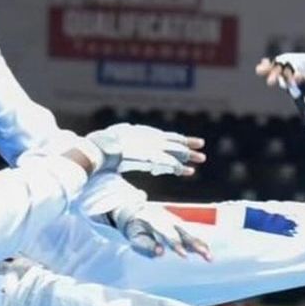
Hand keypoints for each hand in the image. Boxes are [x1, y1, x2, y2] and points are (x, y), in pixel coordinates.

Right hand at [84, 124, 205, 175]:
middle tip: (201, 150)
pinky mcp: (152, 158)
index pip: (166, 137)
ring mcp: (153, 148)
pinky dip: (179, 167)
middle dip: (189, 146)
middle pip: (175, 142)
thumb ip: (126, 137)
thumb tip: (128, 135)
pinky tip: (188, 171)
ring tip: (201, 159)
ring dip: (189, 156)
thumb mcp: (118, 137)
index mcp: (145, 134)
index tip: (188, 143)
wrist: (102, 147)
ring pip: (176, 151)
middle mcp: (151, 139)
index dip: (178, 140)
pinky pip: (170, 163)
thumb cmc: (104, 143)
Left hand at [108, 197, 211, 260]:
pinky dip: (201, 242)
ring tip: (210, 257)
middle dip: (196, 245)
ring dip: (202, 244)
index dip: (177, 245)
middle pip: (186, 233)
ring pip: (192, 233)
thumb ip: (147, 245)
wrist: (137, 212)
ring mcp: (177, 222)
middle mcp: (170, 221)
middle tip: (206, 255)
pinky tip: (209, 252)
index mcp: (157, 222)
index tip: (184, 256)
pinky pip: (193, 234)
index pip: (169, 234)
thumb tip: (160, 253)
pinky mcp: (181, 226)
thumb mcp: (135, 237)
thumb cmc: (136, 229)